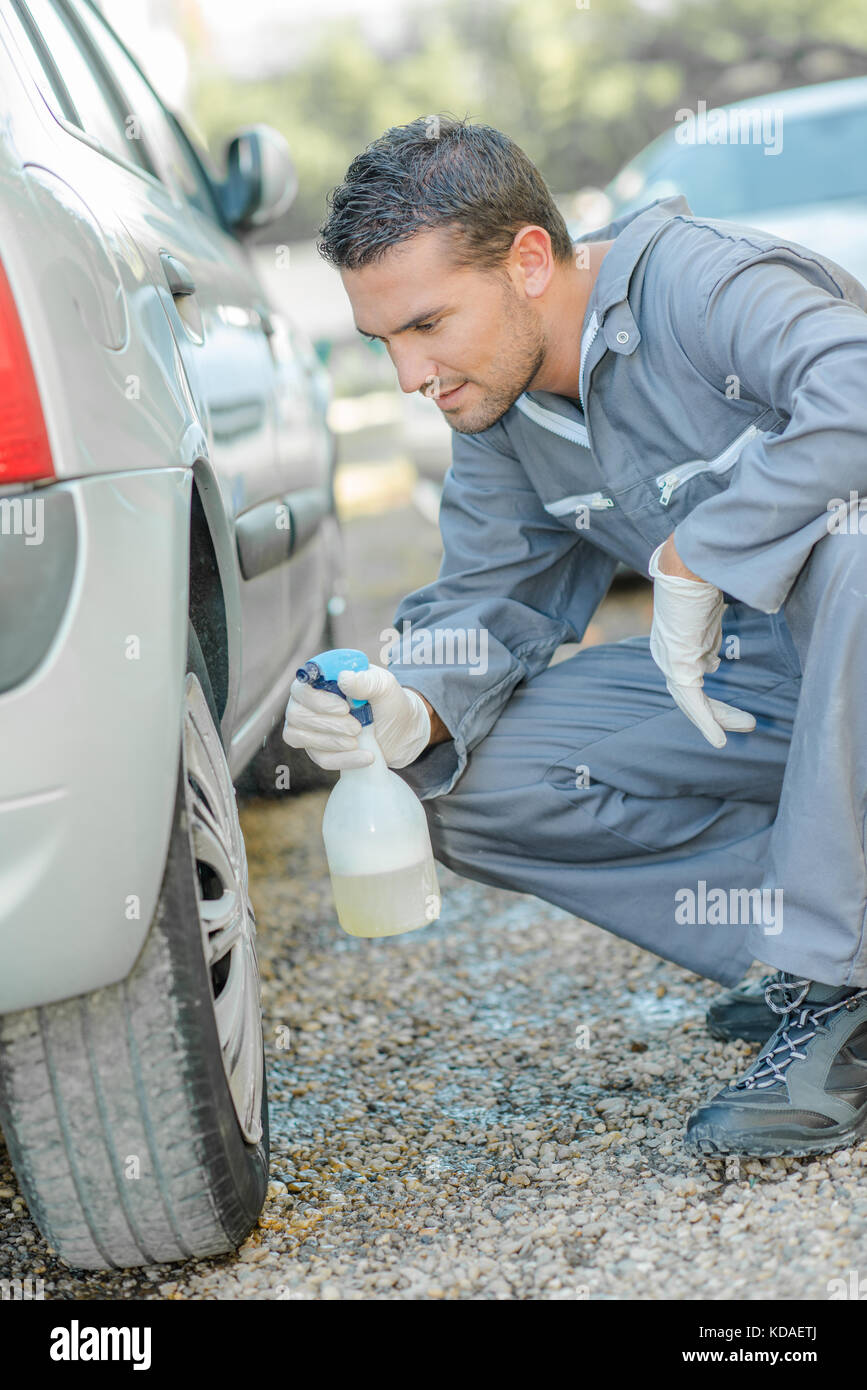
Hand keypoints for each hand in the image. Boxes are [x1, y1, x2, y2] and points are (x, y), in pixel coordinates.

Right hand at [282, 663, 430, 769]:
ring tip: (357, 740)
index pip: (301, 687)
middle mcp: (307, 702)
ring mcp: (309, 727)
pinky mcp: (318, 750)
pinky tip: (365, 757)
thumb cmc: (389, 702)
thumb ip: (366, 680)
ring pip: (299, 737)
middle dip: (327, 724)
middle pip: (296, 714)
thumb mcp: (384, 686)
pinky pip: (319, 758)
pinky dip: (342, 760)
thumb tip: (343, 678)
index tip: (344, 708)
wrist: (402, 731)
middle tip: (356, 728)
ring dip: (330, 741)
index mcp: (321, 679)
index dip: (317, 700)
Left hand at [648, 540, 755, 747]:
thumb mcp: (709, 606)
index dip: (708, 694)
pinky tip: (720, 738)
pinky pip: (692, 701)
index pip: (690, 675)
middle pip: (690, 692)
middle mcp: (667, 651)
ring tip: (747, 727)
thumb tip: (719, 641)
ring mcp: (670, 658)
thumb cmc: (702, 574)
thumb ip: (711, 627)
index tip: (731, 707)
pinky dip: (705, 721)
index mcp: (674, 639)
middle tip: (746, 722)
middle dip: (717, 711)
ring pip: (692, 701)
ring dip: (719, 717)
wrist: (690, 563)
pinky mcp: (677, 663)